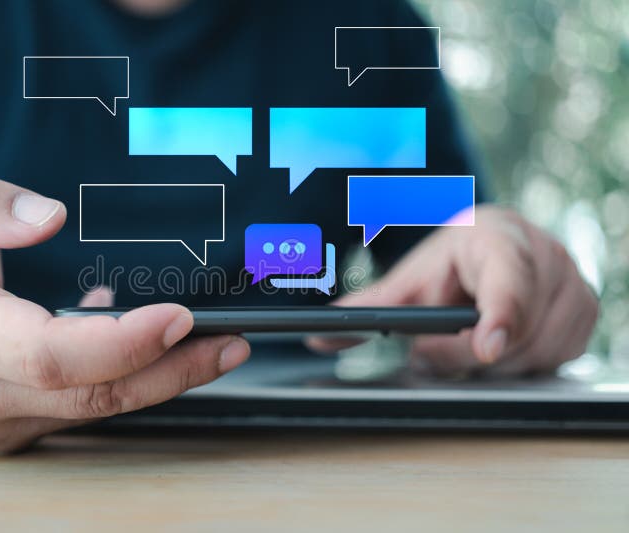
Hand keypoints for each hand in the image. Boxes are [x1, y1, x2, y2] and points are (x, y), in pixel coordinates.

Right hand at [0, 176, 248, 451]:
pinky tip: (155, 351)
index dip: (122, 341)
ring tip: (217, 350)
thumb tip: (50, 215)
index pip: (48, 352)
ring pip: (94, 411)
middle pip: (91, 395)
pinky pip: (80, 411)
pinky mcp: (13, 432)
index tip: (180, 315)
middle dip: (172, 371)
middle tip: (231, 343)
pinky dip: (124, 382)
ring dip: (162, 382)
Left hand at [308, 206, 597, 376]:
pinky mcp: (585, 310)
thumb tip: (318, 336)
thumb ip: (368, 308)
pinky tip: (500, 344)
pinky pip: (559, 358)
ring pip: (538, 352)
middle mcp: (544, 253)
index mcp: (496, 235)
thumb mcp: (408, 280)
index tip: (485, 349)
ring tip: (468, 342)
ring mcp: (572, 282)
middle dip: (468, 353)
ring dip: (495, 363)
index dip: (500, 315)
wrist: (490, 245)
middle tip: (437, 349)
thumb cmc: (449, 263)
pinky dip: (525, 363)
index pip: (508, 276)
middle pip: (515, 330)